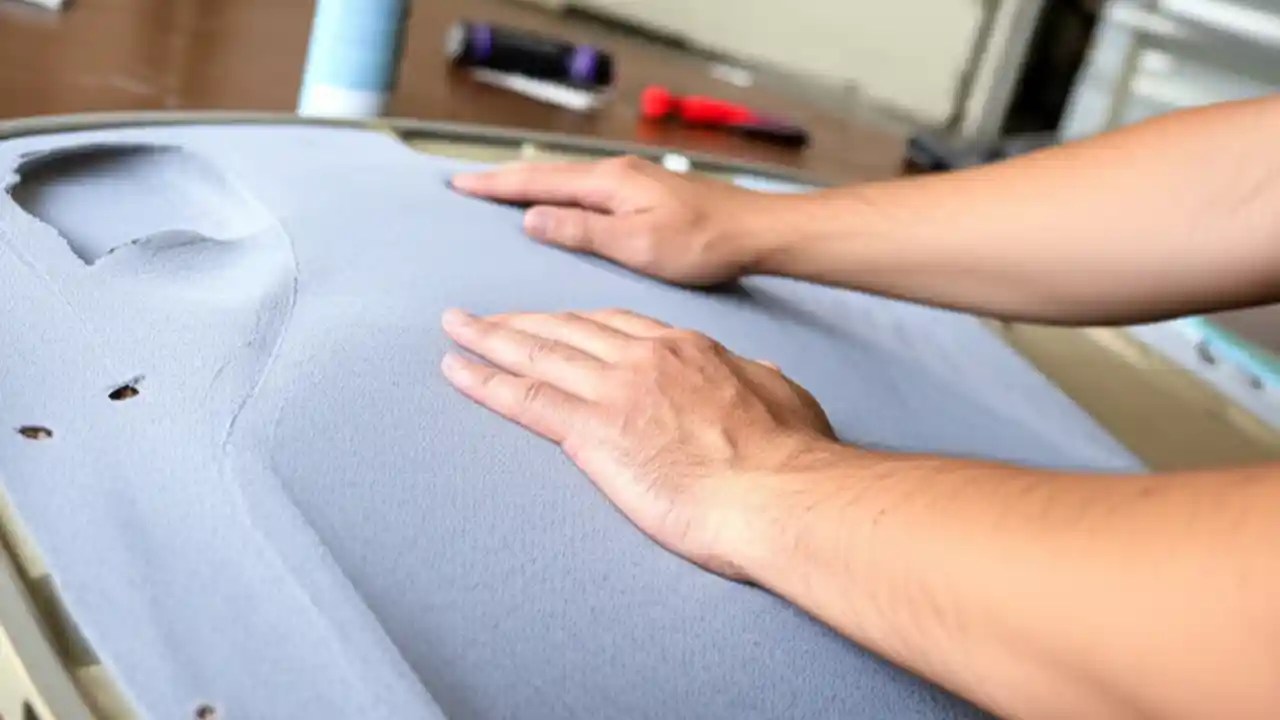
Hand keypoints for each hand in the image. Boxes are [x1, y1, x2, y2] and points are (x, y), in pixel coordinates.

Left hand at [440, 308, 837, 579]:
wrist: (778, 491)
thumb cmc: (789, 456)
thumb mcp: (784, 398)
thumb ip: (760, 379)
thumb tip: (759, 370)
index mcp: (686, 350)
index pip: (617, 325)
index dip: (578, 323)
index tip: (556, 322)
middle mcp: (644, 359)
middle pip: (568, 329)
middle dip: (522, 320)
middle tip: (485, 316)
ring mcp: (615, 392)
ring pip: (539, 353)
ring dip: (490, 338)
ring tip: (455, 328)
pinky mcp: (593, 434)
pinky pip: (527, 399)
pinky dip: (486, 382)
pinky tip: (458, 370)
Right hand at [450, 156, 770, 285]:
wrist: (756, 233)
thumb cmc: (704, 243)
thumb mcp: (637, 245)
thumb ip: (582, 231)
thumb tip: (532, 219)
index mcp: (610, 182)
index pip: (538, 181)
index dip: (496, 185)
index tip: (460, 184)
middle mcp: (618, 173)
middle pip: (549, 174)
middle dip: (506, 180)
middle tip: (468, 184)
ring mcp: (634, 180)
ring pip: (569, 180)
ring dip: (532, 186)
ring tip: (502, 191)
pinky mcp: (648, 193)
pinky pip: (589, 189)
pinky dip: (562, 193)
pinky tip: (560, 202)